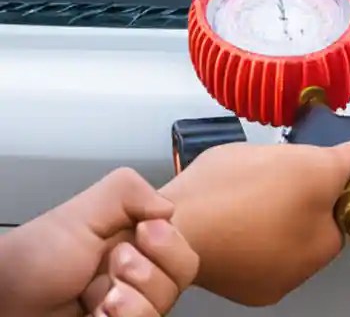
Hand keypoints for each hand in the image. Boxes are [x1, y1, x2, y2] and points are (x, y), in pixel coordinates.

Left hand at [0, 168, 195, 316]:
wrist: (3, 300)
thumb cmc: (32, 260)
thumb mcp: (80, 213)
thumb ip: (127, 192)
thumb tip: (169, 208)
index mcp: (136, 244)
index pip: (184, 247)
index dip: (168, 245)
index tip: (141, 236)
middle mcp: (137, 276)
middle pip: (180, 280)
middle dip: (146, 274)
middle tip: (112, 267)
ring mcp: (128, 306)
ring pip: (162, 309)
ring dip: (132, 304)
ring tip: (98, 299)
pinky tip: (95, 315)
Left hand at [158, 132, 349, 306]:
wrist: (174, 235)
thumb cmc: (246, 246)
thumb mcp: (312, 255)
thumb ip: (336, 235)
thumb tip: (333, 224)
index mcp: (323, 169)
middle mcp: (288, 151)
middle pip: (323, 174)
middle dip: (329, 198)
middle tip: (332, 225)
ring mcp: (251, 155)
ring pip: (282, 182)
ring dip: (284, 204)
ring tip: (266, 242)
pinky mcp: (217, 164)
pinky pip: (247, 186)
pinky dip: (249, 206)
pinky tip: (236, 234)